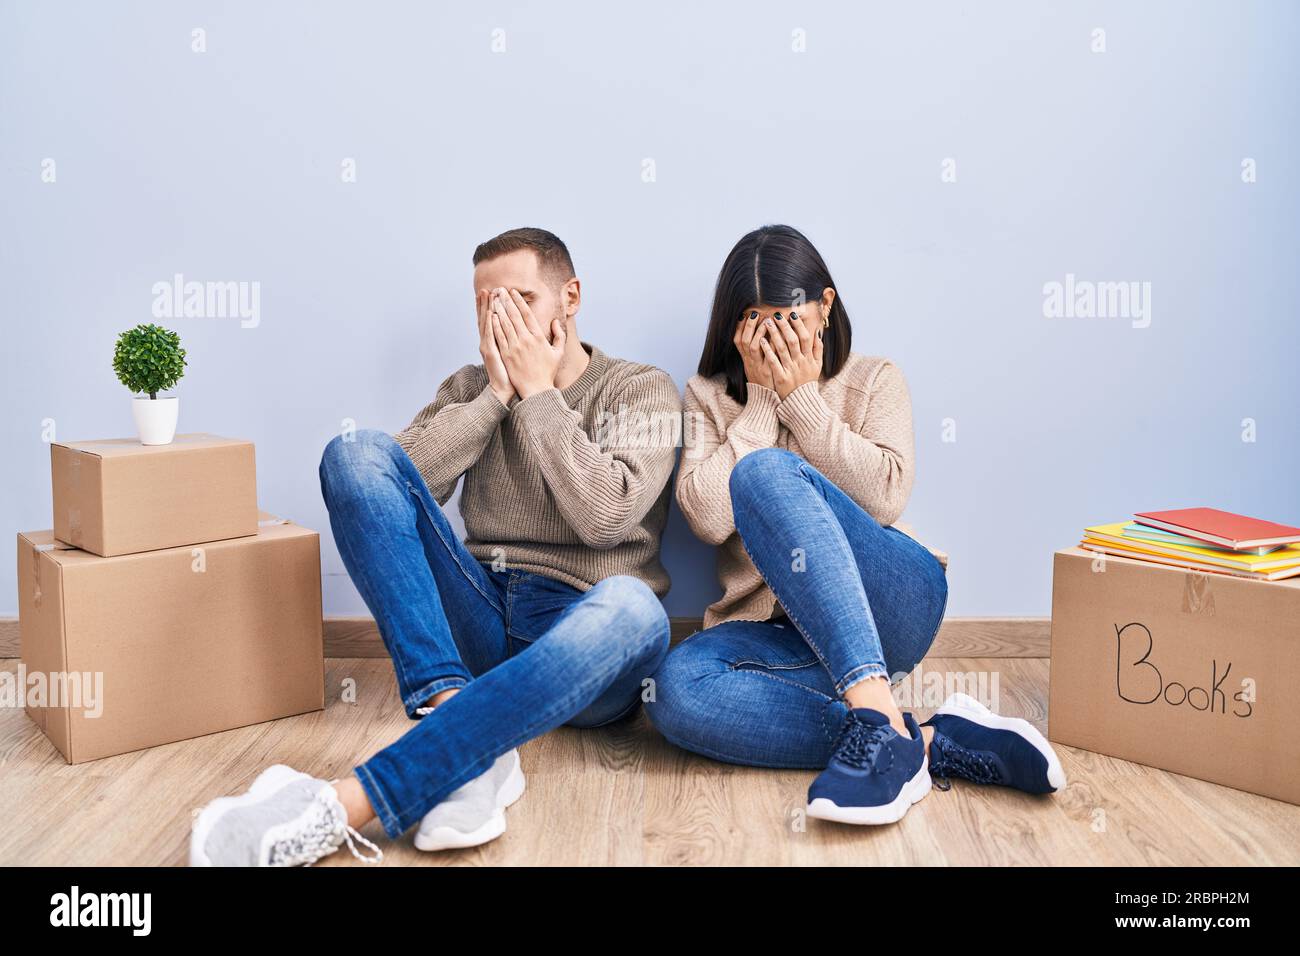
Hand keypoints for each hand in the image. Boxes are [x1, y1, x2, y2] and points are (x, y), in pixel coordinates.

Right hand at [477, 289, 514, 405]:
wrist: (504, 390)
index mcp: (494, 342)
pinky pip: (490, 335)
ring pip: (486, 324)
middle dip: (485, 304)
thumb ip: (513, 342)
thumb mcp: (511, 354)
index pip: (491, 321)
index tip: (493, 294)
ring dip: (486, 308)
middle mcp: (488, 342)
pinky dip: (489, 324)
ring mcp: (488, 347)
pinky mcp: (490, 353)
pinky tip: (490, 313)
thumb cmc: (511, 374)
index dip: (490, 307)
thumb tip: (520, 332)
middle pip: (485, 319)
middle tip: (486, 289)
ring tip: (486, 295)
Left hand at [489, 287, 564, 399]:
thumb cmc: (548, 372)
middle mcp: (527, 340)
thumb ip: (559, 335)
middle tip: (500, 289)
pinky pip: (499, 336)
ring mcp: (515, 347)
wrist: (537, 390)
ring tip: (494, 298)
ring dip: (499, 309)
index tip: (513, 292)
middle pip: (514, 315)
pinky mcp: (507, 355)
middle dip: (506, 300)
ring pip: (505, 324)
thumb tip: (555, 321)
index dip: (519, 301)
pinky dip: (494, 325)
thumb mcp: (558, 353)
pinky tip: (490, 315)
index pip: (527, 314)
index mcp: (539, 338)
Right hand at [734, 311, 772, 390]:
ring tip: (767, 321)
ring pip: (754, 347)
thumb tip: (762, 334)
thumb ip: (758, 351)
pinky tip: (778, 336)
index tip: (744, 315)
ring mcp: (758, 367)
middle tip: (755, 313)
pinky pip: (768, 357)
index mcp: (746, 359)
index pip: (737, 341)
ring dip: (759, 332)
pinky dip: (771, 346)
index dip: (739, 328)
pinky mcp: (768, 372)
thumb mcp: (756, 366)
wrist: (765, 400)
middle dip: (748, 326)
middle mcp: (750, 362)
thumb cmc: (763, 381)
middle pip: (744, 341)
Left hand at [758, 310, 822, 399]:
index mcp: (809, 358)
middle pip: (793, 340)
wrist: (801, 402)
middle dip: (784, 326)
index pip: (805, 337)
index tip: (792, 314)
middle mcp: (800, 362)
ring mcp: (790, 369)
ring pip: (782, 348)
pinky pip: (773, 361)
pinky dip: (768, 350)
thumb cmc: (808, 382)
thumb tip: (817, 332)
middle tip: (776, 315)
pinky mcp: (781, 377)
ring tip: (767, 323)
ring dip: (774, 334)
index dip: (798, 325)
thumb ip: (818, 349)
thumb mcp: (817, 366)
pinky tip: (762, 341)